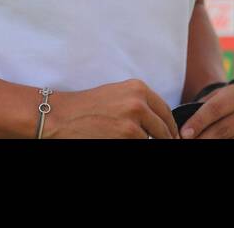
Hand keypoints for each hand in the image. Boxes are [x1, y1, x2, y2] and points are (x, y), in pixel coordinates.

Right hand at [42, 79, 179, 138]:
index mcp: (138, 88)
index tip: (172, 136)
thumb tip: (158, 120)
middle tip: (168, 144)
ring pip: (154, 139)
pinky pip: (141, 145)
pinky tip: (124, 141)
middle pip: (165, 128)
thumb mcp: (116, 95)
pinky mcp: (127, 136)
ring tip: (139, 141)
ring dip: (149, 142)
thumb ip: (138, 103)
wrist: (61, 116)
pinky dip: (137, 145)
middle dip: (166, 139)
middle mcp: (139, 101)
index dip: (171, 126)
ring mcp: (134, 120)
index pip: (165, 111)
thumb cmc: (86, 108)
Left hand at [180, 82, 233, 138]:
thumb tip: (185, 130)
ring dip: (209, 143)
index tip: (184, 133)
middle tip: (186, 141)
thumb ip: (199, 110)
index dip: (199, 121)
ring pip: (229, 140)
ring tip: (195, 143)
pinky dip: (219, 146)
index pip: (216, 108)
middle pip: (223, 128)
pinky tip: (208, 143)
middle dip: (202, 137)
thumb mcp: (209, 100)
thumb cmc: (216, 104)